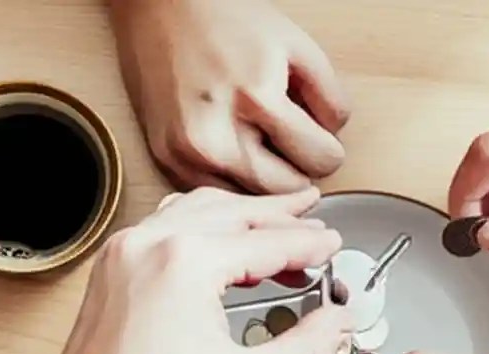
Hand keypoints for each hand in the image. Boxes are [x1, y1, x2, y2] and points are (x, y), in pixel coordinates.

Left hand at [23, 187, 351, 353]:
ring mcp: (124, 253)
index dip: (310, 243)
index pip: (267, 241)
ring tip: (277, 223)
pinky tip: (222, 242)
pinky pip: (166, 226)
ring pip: (196, 210)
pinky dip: (203, 225)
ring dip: (240, 215)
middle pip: (232, 212)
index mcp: (184, 263)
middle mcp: (150, 244)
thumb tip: (339, 323)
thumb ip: (305, 349)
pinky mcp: (111, 270)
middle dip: (279, 215)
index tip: (336, 246)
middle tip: (315, 214)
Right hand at [108, 0, 348, 192]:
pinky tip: (229, 147)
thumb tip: (331, 141)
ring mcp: (188, 153)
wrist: (158, 8)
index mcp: (257, 99)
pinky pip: (218, 193)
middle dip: (296, 168)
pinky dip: (230, 178)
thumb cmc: (225, 19)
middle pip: (287, 190)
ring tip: (256, 141)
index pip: (322, 161)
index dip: (327, 147)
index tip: (316, 137)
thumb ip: (329, 97)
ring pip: (252, 200)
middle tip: (287, 139)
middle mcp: (217, 135)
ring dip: (262, 178)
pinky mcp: (167, 160)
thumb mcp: (296, 45)